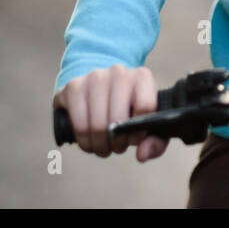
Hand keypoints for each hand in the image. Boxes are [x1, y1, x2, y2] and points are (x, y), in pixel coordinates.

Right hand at [52, 64, 170, 161]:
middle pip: (117, 120)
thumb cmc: (128, 109)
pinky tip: (89, 141)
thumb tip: (142, 155)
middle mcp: (118, 73)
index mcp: (142, 77)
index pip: (145, 107)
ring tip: (103, 146)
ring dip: (100, 145)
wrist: (100, 89)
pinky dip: (84, 141)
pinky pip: (79, 124)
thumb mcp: (148, 123)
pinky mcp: (73, 87)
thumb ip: (155, 142)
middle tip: (116, 147)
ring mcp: (94, 78)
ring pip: (97, 125)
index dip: (138, 132)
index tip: (134, 139)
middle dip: (116, 143)